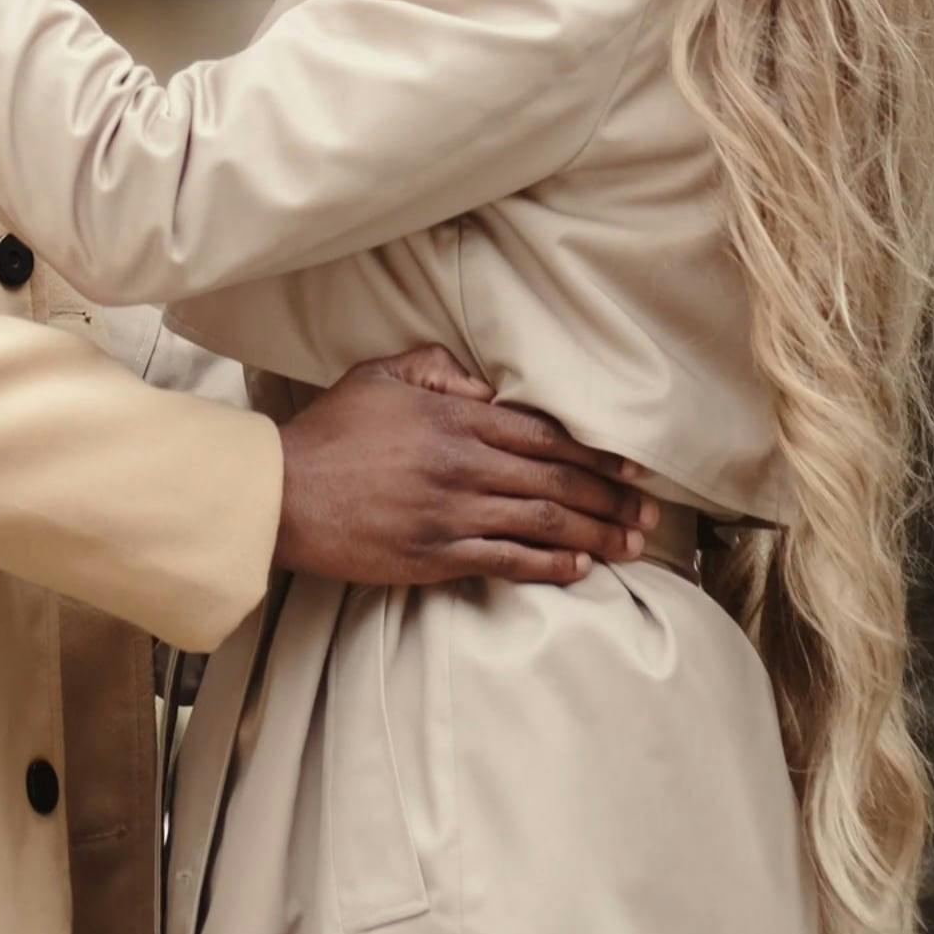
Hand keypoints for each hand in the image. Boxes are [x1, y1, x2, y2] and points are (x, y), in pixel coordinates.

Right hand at [273, 350, 655, 586]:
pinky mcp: (435, 557)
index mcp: (454, 416)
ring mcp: (451, 514)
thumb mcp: (382, 375)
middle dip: (609, 498)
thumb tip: (486, 383)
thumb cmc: (333, 431)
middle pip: (555, 482)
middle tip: (648, 513)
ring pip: (541, 524)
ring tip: (629, 545)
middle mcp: (463, 465)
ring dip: (594, 534)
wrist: (285, 495)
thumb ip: (437, 365)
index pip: (543, 433)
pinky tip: (577, 568)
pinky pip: (506, 562)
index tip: (631, 466)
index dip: (594, 451)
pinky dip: (548, 566)